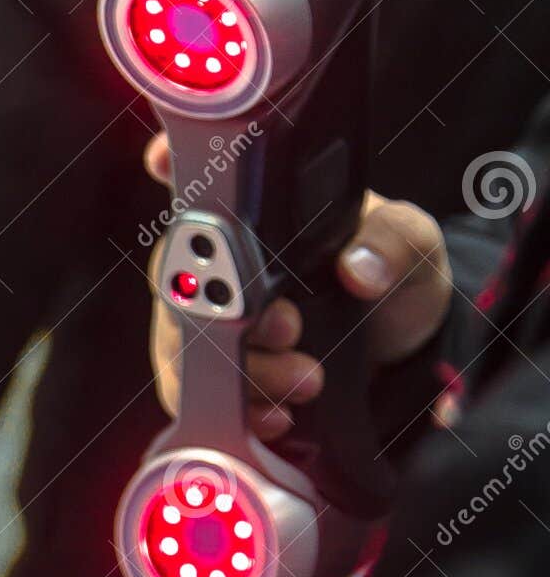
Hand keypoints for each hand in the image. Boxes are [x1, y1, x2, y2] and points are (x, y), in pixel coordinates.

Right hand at [147, 134, 452, 440]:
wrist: (402, 352)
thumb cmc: (394, 277)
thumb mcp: (412, 245)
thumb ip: (393, 240)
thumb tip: (358, 268)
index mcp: (260, 212)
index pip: (200, 179)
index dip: (172, 164)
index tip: (164, 160)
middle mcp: (220, 260)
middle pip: (180, 276)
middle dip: (222, 305)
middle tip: (287, 326)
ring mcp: (210, 319)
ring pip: (181, 342)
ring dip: (240, 367)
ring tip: (306, 380)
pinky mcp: (216, 374)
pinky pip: (195, 394)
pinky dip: (236, 408)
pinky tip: (278, 416)